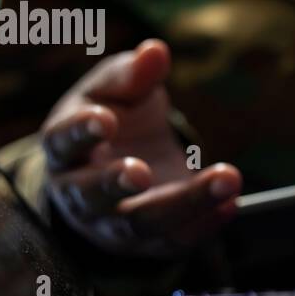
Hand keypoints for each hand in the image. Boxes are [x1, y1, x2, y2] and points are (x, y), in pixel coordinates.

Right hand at [40, 39, 241, 256]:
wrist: (122, 164)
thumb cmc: (112, 118)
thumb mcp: (115, 91)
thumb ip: (132, 74)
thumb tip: (155, 51)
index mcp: (64, 149)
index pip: (62, 143)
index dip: (80, 133)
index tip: (104, 119)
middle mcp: (80, 194)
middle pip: (92, 196)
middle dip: (115, 184)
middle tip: (141, 171)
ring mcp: (113, 225)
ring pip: (143, 224)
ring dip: (187, 204)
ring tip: (226, 177)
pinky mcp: (149, 244)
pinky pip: (176, 242)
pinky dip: (207, 223)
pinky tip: (232, 203)